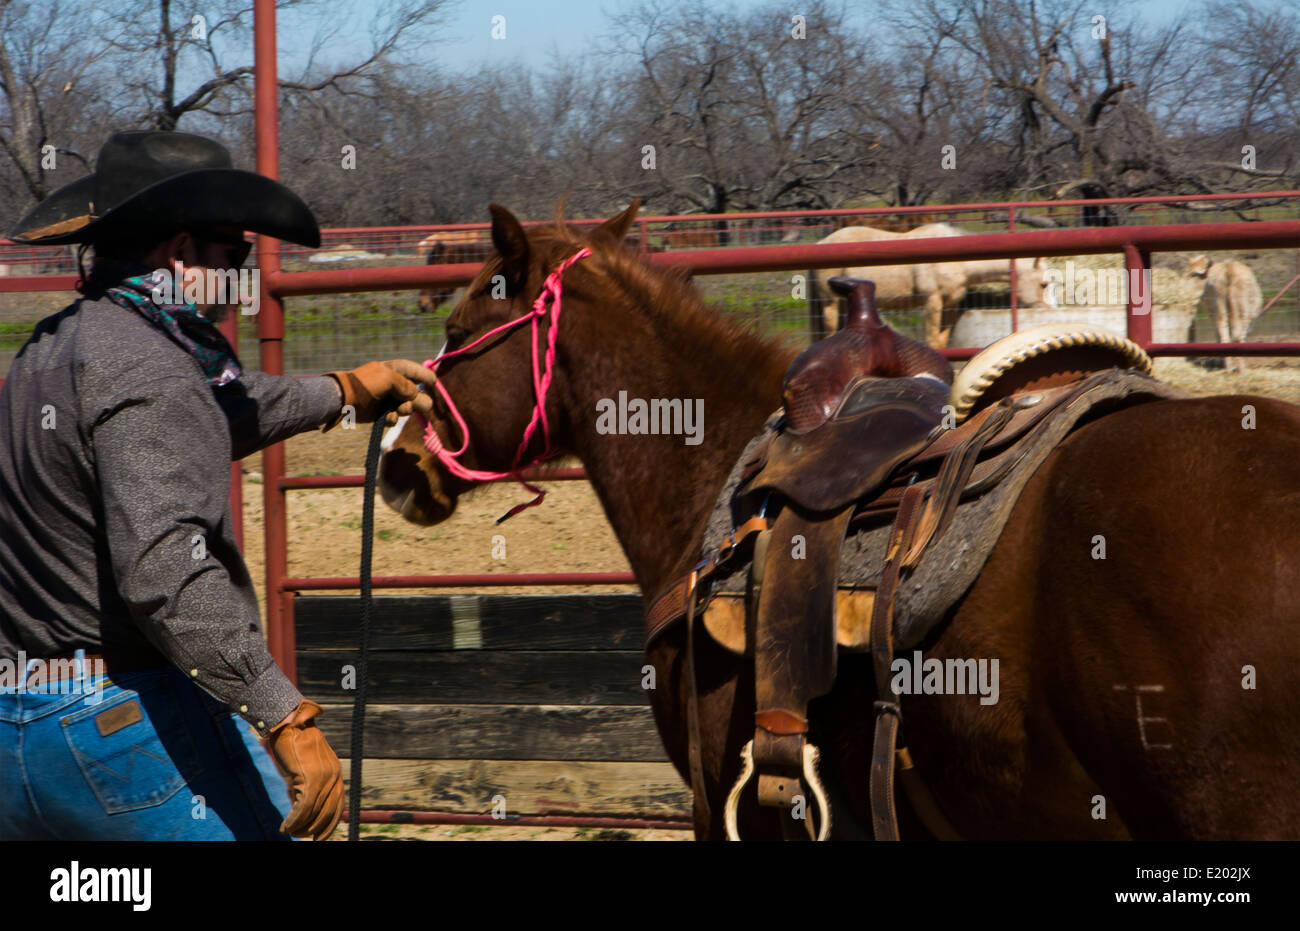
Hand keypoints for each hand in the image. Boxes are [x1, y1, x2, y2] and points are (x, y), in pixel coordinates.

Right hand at [266, 699, 343, 840]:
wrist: (291, 724)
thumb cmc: (295, 743)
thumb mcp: (307, 766)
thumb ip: (310, 783)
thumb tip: (304, 808)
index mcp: (336, 773)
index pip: (338, 806)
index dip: (329, 823)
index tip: (320, 836)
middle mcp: (334, 776)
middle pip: (328, 812)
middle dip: (315, 828)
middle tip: (301, 836)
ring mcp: (323, 777)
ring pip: (314, 812)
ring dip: (301, 826)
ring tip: (290, 832)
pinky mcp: (309, 778)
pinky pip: (303, 807)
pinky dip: (294, 820)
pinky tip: (285, 826)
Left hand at [323, 360, 434, 430]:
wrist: (343, 400)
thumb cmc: (365, 384)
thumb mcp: (388, 378)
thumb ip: (406, 385)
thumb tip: (415, 396)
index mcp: (393, 370)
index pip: (413, 370)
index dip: (424, 375)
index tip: (434, 383)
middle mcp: (391, 385)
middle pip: (414, 393)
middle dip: (418, 400)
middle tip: (424, 406)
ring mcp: (386, 400)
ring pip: (406, 407)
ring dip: (404, 410)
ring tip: (397, 411)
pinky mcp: (381, 413)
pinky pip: (394, 417)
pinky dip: (392, 418)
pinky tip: (386, 418)